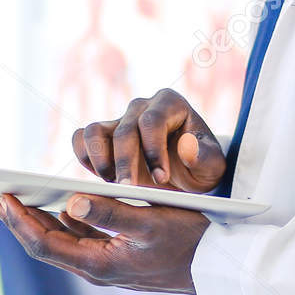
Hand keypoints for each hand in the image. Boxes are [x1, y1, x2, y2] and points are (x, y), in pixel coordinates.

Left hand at [0, 191, 206, 293]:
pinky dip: (64, 221)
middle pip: (46, 245)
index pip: (44, 244)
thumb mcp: (153, 221)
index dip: (18, 221)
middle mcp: (97, 269)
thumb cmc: (191, 242)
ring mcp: (107, 266)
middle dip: (19, 220)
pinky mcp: (118, 258)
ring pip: (61, 242)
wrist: (220, 267)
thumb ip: (111, 212)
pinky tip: (58, 204)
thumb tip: (70, 202)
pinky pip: (81, 239)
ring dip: (38, 220)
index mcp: (100, 264)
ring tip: (17, 198)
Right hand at [72, 88, 225, 193]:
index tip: (160, 179)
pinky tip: (99, 178)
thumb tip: (186, 146)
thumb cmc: (201, 166)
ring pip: (95, 131)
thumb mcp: (213, 167)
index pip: (153, 121)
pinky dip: (84, 158)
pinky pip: (81, 139)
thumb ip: (204, 157)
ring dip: (99, 159)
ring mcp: (118, 120)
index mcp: (170, 104)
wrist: (186, 172)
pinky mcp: (102, 136)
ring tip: (111, 184)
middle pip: (124, 130)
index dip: (153, 150)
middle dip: (126, 163)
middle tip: (129, 190)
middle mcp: (141, 106)